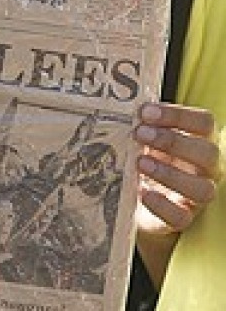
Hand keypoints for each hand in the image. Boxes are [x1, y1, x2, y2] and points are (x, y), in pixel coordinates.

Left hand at [134, 103, 218, 235]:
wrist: (133, 199)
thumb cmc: (142, 157)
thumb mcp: (142, 139)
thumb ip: (138, 125)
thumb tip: (117, 107)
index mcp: (197, 141)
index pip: (204, 122)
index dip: (179, 115)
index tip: (145, 112)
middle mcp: (204, 168)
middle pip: (208, 153)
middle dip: (173, 141)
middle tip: (139, 133)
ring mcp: (195, 196)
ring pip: (202, 188)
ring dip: (170, 174)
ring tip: (139, 162)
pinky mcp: (181, 218)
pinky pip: (181, 216)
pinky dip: (162, 205)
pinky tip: (142, 193)